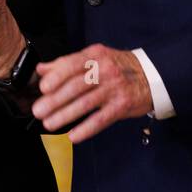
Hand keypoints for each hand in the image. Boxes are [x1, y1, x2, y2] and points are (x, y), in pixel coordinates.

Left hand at [32, 44, 152, 141]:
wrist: (152, 75)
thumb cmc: (118, 67)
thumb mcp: (94, 57)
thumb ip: (67, 63)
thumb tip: (41, 69)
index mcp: (95, 56)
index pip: (72, 64)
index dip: (57, 76)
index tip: (43, 88)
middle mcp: (105, 70)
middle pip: (77, 86)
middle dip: (55, 100)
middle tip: (39, 111)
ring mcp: (114, 88)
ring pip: (86, 103)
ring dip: (66, 115)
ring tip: (49, 124)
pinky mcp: (122, 105)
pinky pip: (102, 119)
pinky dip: (86, 129)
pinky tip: (73, 136)